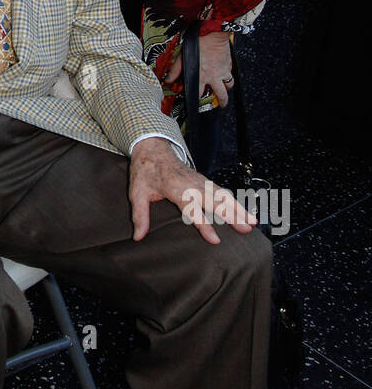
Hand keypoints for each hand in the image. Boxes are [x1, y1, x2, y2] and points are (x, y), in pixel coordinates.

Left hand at [129, 137, 255, 245]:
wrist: (153, 149)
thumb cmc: (145, 171)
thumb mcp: (136, 192)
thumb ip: (139, 215)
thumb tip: (137, 237)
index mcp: (176, 188)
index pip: (193, 209)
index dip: (204, 225)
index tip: (216, 240)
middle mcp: (192, 184)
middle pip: (215, 201)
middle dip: (232, 216)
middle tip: (246, 230)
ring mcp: (200, 181)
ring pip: (223, 195)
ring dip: (239, 208)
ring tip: (252, 224)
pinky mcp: (204, 181)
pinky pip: (222, 191)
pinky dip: (235, 201)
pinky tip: (245, 212)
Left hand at [166, 30, 233, 105]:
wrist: (213, 33)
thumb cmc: (199, 43)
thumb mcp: (182, 56)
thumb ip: (176, 70)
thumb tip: (168, 79)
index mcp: (200, 76)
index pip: (199, 94)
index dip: (198, 100)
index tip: (198, 103)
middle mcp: (213, 76)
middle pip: (221, 95)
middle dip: (222, 102)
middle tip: (221, 104)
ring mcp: (223, 72)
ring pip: (228, 86)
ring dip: (226, 89)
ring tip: (225, 90)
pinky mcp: (229, 65)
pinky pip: (231, 75)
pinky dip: (229, 77)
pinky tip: (226, 76)